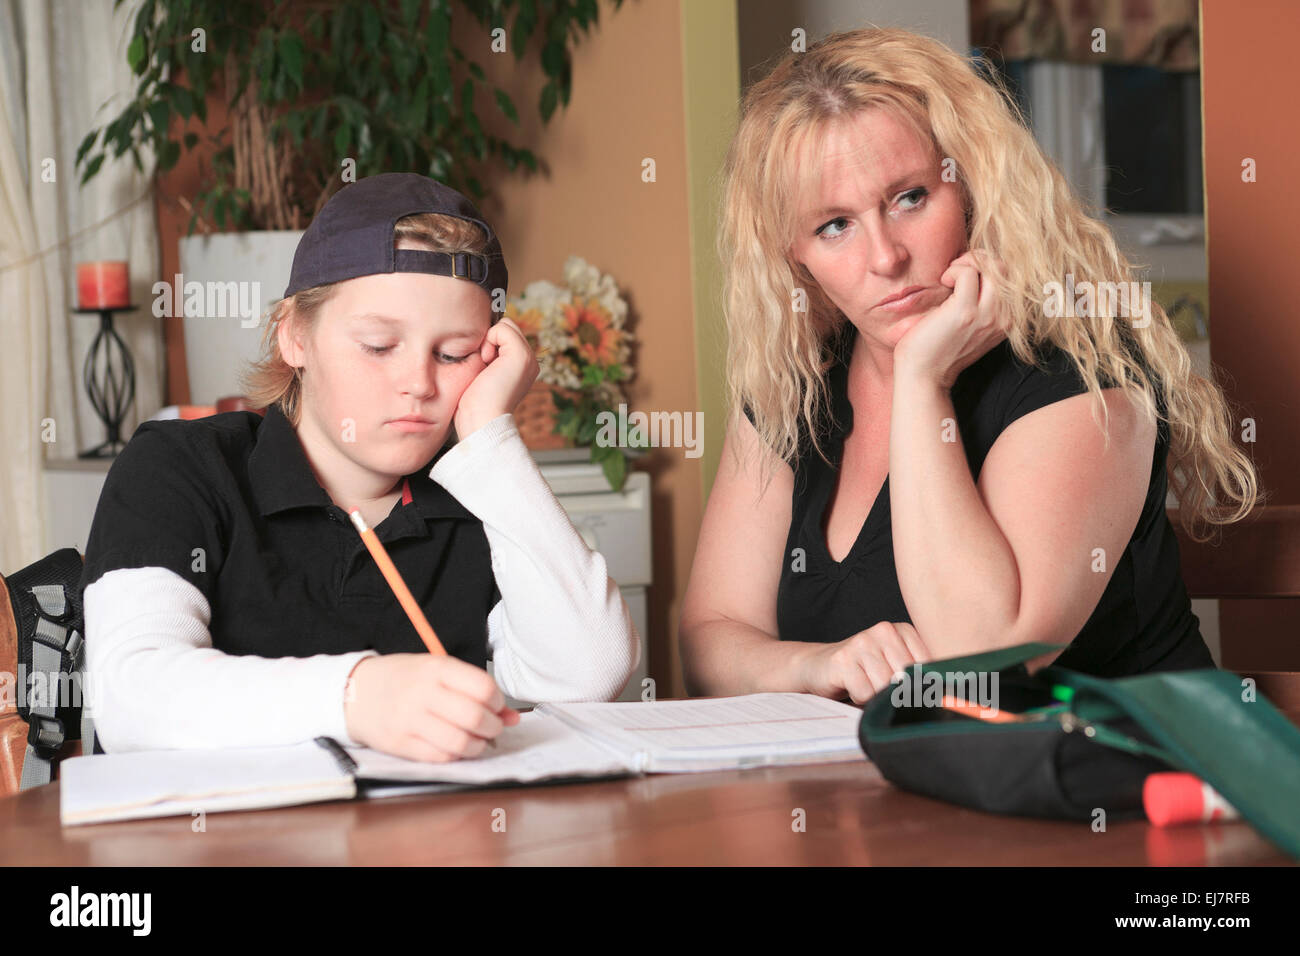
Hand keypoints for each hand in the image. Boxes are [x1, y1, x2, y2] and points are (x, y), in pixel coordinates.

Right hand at [343, 654, 520, 760]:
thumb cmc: (403, 679)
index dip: (498, 702)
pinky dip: (456, 755)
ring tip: (477, 741)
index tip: (496, 706)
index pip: (483, 687)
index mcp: (436, 668)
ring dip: (478, 746)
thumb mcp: (436, 671)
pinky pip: (440, 757)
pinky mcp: (400, 743)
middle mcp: (423, 692)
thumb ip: (473, 689)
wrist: (354, 691)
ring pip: (460, 742)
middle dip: (493, 727)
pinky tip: (456, 748)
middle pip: (474, 717)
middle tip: (492, 727)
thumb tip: (513, 716)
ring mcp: (409, 719)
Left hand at [453, 316, 538, 438]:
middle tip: (483, 362)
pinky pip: (502, 328)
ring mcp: (528, 358)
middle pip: (507, 326)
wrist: (481, 421)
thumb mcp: (482, 373)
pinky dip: (488, 340)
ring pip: (505, 325)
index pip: (506, 334)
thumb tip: (480, 333)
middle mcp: (530, 361)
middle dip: (490, 338)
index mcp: (522, 366)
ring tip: (485, 363)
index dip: (489, 342)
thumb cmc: (474, 404)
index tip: (482, 364)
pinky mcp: (521, 355)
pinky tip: (486, 361)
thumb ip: (489, 354)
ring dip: (488, 339)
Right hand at [795, 621, 929, 703]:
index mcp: (904, 630)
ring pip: (886, 687)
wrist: (818, 666)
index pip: (928, 668)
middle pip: (907, 679)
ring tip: (863, 683)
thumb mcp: (896, 666)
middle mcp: (884, 630)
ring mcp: (863, 642)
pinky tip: (850, 685)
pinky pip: (865, 693)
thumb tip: (947, 693)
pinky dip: (858, 698)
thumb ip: (920, 674)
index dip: (916, 685)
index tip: (901, 684)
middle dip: (893, 691)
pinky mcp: (844, 659)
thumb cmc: (863, 671)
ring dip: (874, 696)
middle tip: (876, 683)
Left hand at [893, 250, 1010, 389]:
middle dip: (980, 259)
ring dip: (968, 262)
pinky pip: (968, 272)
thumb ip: (981, 303)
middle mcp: (1003, 319)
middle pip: (1006, 268)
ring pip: (992, 266)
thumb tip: (976, 268)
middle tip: (956, 271)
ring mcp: (986, 315)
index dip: (988, 267)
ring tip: (950, 277)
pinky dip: (954, 270)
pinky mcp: (965, 312)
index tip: (965, 275)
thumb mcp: (970, 325)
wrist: (923, 375)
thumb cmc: (938, 347)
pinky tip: (943, 282)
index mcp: (1007, 321)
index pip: (1012, 278)